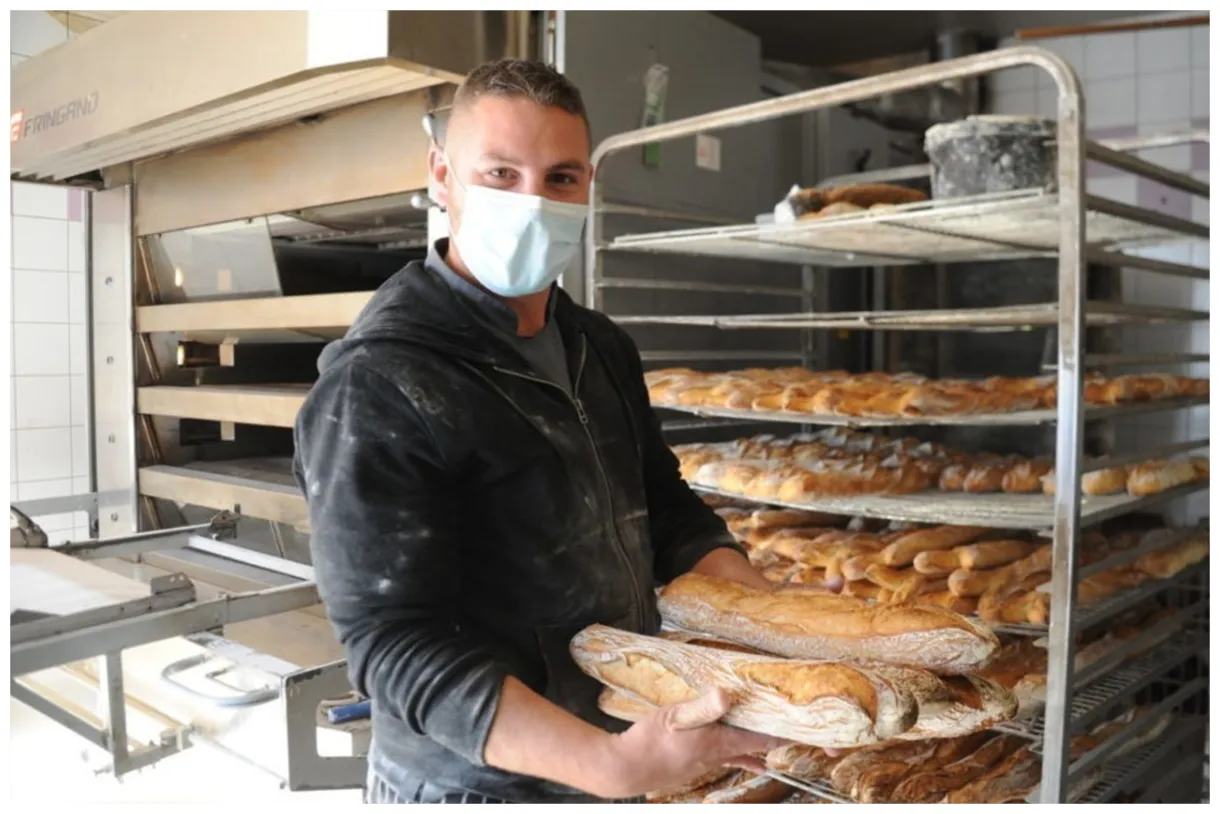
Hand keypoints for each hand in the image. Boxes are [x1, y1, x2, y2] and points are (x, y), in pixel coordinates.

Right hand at [596, 688, 787, 798]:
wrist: (625, 769)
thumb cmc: (649, 742)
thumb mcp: (674, 717)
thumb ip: (702, 706)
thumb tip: (727, 694)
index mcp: (719, 743)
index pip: (762, 739)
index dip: (787, 735)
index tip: (812, 732)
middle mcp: (718, 755)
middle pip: (757, 746)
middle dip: (778, 736)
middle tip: (800, 729)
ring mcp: (707, 761)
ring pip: (742, 751)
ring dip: (760, 744)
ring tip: (779, 743)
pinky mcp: (694, 763)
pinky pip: (726, 756)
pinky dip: (740, 753)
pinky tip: (743, 757)